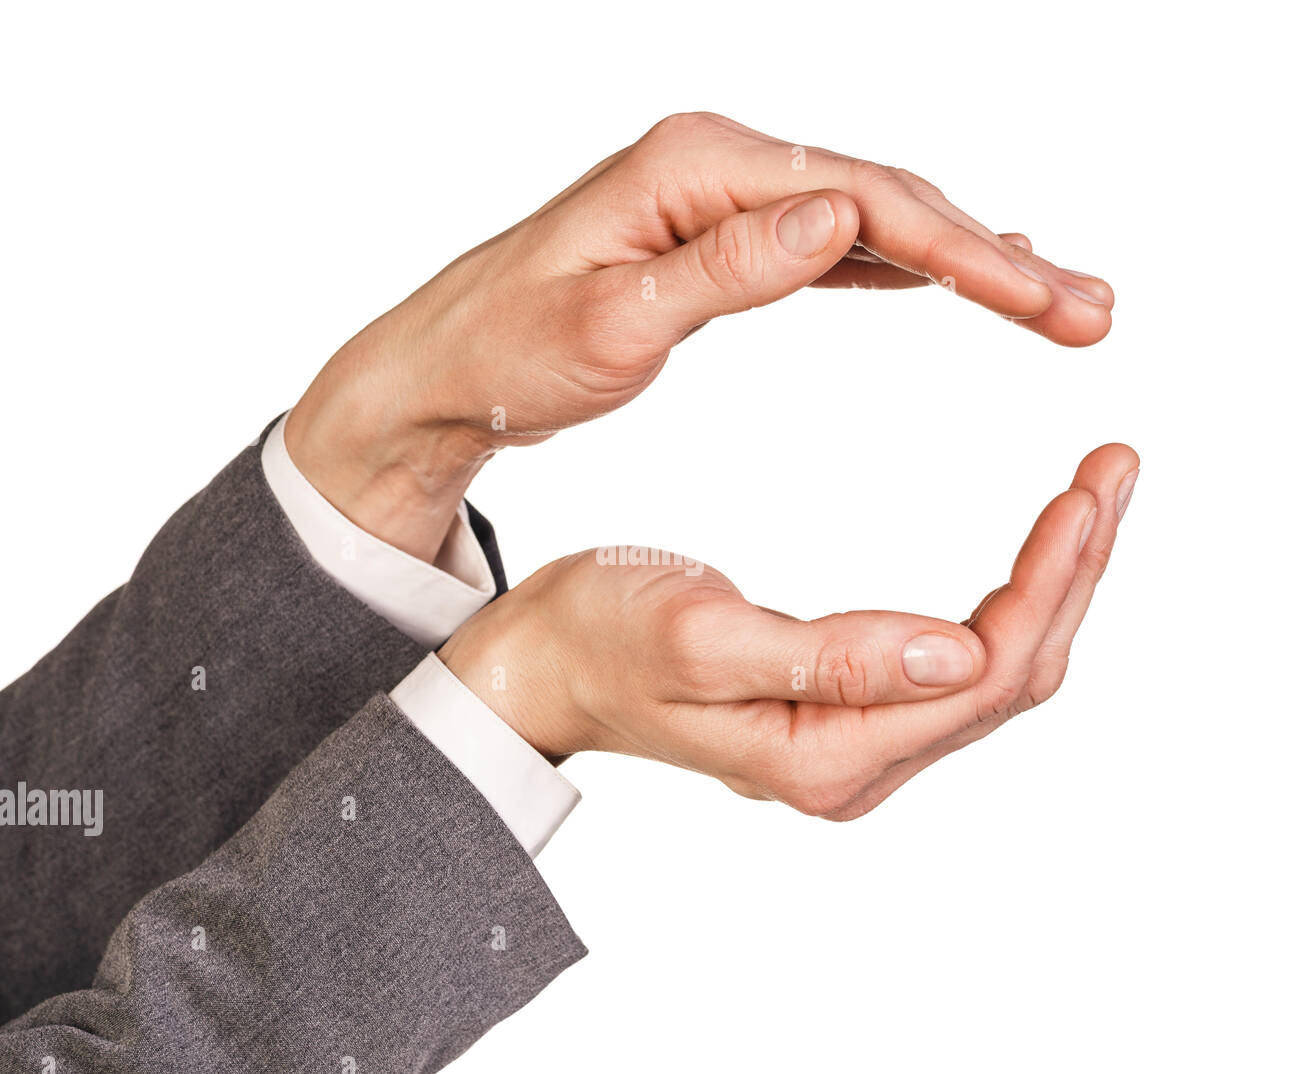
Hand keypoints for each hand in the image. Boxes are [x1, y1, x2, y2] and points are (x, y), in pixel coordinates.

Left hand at [287, 113, 1114, 558]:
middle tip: (1090, 310)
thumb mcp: (610, 322)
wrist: (452, 363)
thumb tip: (840, 215)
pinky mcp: (722, 239)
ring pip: (872, 220)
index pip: (860, 199)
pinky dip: (904, 265)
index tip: (1045, 301)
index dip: (965, 251)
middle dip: (993, 257)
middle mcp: (719, 166)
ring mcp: (724, 200)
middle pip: (886, 198)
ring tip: (1054, 302)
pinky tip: (956, 280)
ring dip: (966, 262)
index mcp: (694, 169)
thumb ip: (724, 271)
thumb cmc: (510, 349)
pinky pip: (835, 245)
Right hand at [438, 445, 1137, 817]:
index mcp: (823, 757)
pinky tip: (1030, 557)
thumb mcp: (700, 636)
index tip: (1088, 486)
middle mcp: (852, 767)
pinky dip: (1004, 601)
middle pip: (1006, 678)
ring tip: (1092, 497)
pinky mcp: (843, 715)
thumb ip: (830, 659)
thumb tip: (959, 651)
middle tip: (1114, 471)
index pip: (981, 674)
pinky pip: (953, 665)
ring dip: (1051, 587)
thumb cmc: (600, 637)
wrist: (543, 662)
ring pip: (989, 673)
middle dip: (1073, 575)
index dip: (1050, 582)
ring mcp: (850, 747)